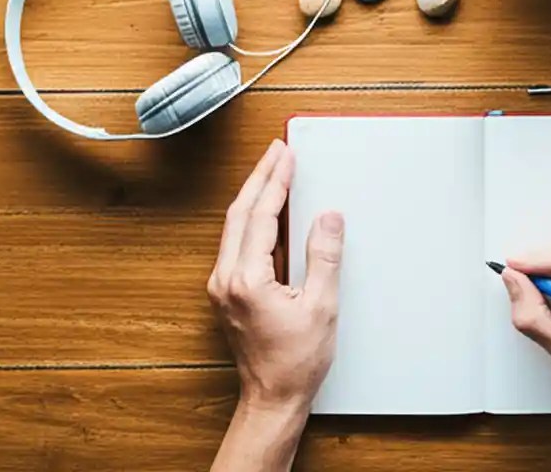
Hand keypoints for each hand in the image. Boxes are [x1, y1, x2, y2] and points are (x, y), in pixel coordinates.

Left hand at [208, 139, 345, 415]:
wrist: (272, 398)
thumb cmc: (295, 363)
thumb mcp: (322, 307)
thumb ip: (324, 257)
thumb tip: (328, 218)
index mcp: (246, 280)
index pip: (260, 216)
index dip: (275, 182)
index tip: (286, 157)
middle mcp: (225, 280)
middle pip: (239, 214)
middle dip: (260, 178)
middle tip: (277, 152)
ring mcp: (222, 287)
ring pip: (234, 227)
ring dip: (254, 196)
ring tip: (273, 172)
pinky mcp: (227, 293)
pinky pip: (235, 243)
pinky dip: (252, 219)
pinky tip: (266, 211)